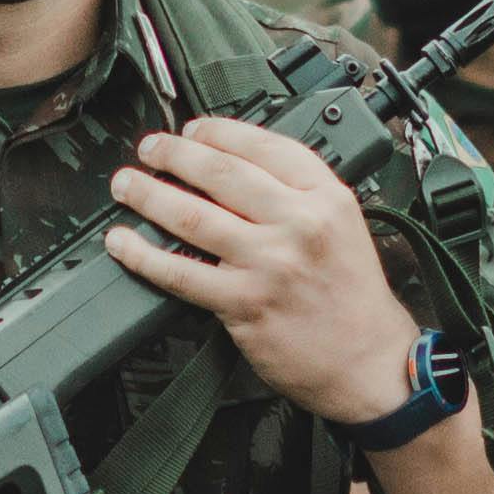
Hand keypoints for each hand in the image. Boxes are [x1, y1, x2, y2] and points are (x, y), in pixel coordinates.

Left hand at [112, 120, 428, 421]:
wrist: (370, 363)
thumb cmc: (355, 298)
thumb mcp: (343, 226)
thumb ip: (298, 195)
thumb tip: (235, 168)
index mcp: (326, 197)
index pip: (263, 145)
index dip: (216, 131)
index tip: (192, 130)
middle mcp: (298, 223)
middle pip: (220, 171)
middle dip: (173, 153)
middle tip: (150, 148)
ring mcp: (269, 263)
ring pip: (191, 215)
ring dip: (148, 195)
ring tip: (126, 185)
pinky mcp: (243, 303)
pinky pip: (180, 273)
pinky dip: (143, 255)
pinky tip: (124, 243)